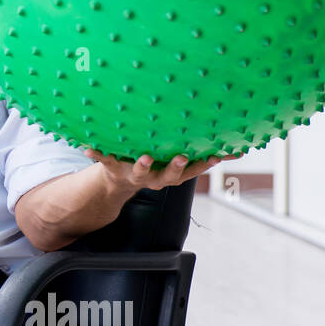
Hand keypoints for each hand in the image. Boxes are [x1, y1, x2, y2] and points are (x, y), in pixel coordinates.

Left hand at [83, 147, 245, 191]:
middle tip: (182, 157)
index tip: (215, 156)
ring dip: (144, 165)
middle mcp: (155, 177)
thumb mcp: (176, 162)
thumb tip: (237, 145)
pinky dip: (96, 153)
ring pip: (141, 172)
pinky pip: (105, 159)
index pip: (192, 172)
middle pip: (169, 176)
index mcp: (171, 175)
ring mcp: (134, 173)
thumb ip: (201, 154)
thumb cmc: (153, 164)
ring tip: (145, 157)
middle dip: (176, 167)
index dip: (203, 165)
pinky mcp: (114, 167)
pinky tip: (87, 147)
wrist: (118, 180)